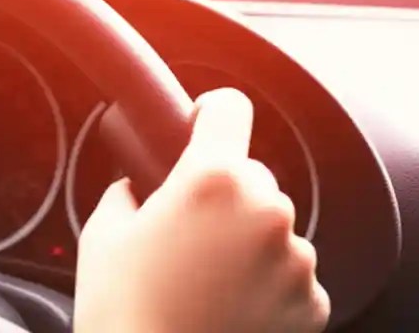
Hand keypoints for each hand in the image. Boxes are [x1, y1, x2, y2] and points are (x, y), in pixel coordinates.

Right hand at [74, 89, 329, 332]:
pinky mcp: (313, 302)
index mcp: (212, 179)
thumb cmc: (124, 311)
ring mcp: (295, 259)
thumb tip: (142, 186)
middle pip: (251, 176)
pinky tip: (229, 306)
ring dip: (246, 241)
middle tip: (185, 234)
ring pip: (272, 226)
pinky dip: (266, 284)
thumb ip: (131, 191)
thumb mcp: (105, 232)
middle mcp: (265, 210)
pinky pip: (290, 273)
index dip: (210, 114)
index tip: (201, 127)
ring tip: (205, 281)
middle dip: (222, 196)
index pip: (230, 108)